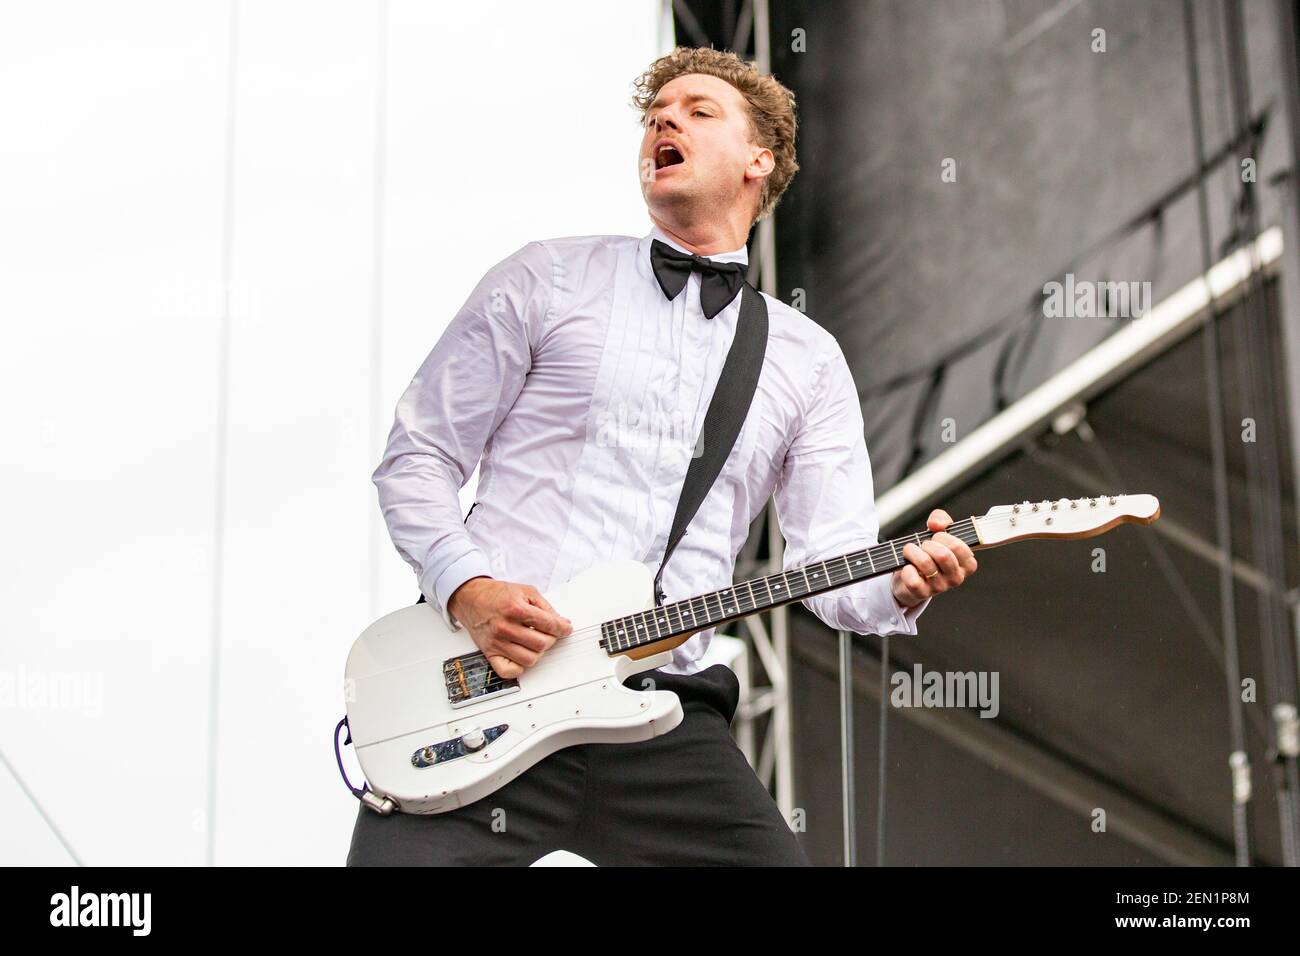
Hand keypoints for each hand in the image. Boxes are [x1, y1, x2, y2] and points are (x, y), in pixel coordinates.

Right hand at [447, 577, 572, 678]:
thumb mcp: (526, 591)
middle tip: (549, 633)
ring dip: (537, 652)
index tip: (565, 629)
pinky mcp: (489, 653)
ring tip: (535, 642)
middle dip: (551, 639)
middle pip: (542, 644)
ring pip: (529, 660)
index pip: (549, 625)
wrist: (471, 598)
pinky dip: (519, 668)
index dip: (563, 628)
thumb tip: (561, 623)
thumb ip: (546, 608)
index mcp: (515, 609)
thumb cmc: (497, 594)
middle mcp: (505, 627)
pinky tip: (521, 655)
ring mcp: (497, 642)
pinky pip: (509, 671)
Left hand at [890, 509, 977, 607]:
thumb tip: (936, 524)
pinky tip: (907, 567)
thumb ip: (941, 520)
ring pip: (926, 564)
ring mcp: (940, 587)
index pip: (959, 546)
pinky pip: (913, 580)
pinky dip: (906, 569)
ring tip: (910, 552)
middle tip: (923, 545)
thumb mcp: (938, 533)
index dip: (943, 537)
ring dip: (912, 552)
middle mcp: (956, 577)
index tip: (936, 537)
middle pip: (943, 555)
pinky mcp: (923, 594)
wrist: (910, 575)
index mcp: (966, 564)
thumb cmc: (929, 553)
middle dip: (928, 544)